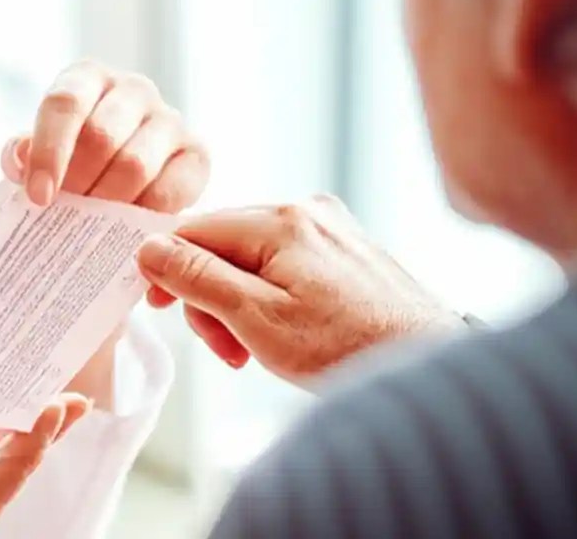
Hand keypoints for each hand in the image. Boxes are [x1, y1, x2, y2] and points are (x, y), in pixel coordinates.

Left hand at [1, 61, 208, 408]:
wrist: (119, 181)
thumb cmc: (70, 165)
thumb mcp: (41, 152)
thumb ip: (22, 155)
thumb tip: (19, 159)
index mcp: (88, 78)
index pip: (65, 102)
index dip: (49, 151)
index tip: (38, 197)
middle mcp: (133, 89)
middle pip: (101, 135)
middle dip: (77, 184)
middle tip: (62, 219)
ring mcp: (170, 119)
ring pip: (136, 163)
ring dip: (107, 204)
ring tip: (88, 229)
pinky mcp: (197, 154)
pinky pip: (172, 190)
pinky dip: (144, 217)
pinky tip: (123, 233)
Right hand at [136, 196, 465, 385]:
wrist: (428, 367)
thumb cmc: (347, 348)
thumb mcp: (255, 318)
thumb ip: (198, 278)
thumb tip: (148, 248)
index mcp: (279, 220)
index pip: (193, 229)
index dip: (167, 270)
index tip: (162, 309)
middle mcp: (305, 210)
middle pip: (221, 243)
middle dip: (210, 297)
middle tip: (226, 349)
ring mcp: (330, 227)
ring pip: (250, 256)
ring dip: (238, 303)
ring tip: (254, 350)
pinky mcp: (345, 248)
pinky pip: (283, 263)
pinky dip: (269, 297)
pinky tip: (281, 332)